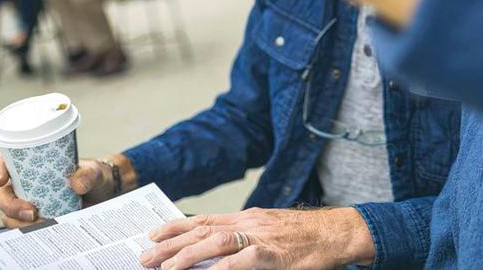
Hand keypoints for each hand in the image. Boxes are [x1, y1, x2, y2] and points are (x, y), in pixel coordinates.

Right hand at [0, 154, 122, 226]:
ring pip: (9, 214)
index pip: (4, 162)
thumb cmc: (93, 176)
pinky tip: (47, 226)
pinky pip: (23, 226)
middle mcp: (24, 183)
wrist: (102, 194)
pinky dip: (31, 229)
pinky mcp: (34, 218)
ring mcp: (27, 201)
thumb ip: (89, 175)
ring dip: (21, 221)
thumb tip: (77, 185)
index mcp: (32, 163)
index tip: (4, 179)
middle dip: (10, 205)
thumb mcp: (95, 172)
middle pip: (1, 194)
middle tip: (32, 211)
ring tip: (44, 221)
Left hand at [138, 206, 374, 269]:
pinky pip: (243, 261)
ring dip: (188, 255)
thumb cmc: (306, 236)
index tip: (152, 236)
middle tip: (145, 258)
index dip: (176, 227)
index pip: (205, 220)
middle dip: (171, 245)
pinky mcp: (275, 254)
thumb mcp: (271, 231)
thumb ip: (245, 239)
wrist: (337, 232)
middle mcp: (250, 222)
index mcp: (248, 218)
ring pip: (217, 241)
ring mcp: (262, 237)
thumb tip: (216, 255)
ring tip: (166, 269)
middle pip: (203, 230)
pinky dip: (222, 269)